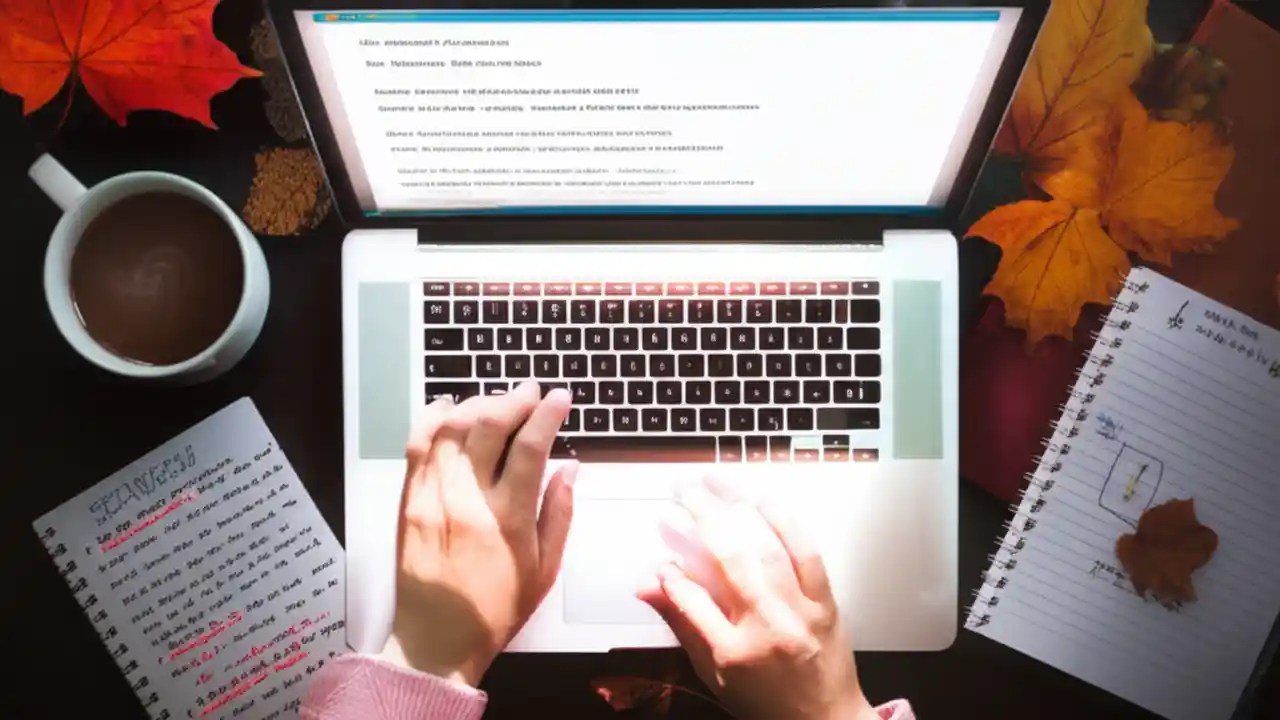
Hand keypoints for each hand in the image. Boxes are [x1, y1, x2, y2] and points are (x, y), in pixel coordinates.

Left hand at [380, 382, 576, 685]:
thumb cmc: (494, 610)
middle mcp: (467, 501)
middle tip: (530, 391)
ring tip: (497, 400)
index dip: (547, 414)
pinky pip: (417, 444)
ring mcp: (432, 497)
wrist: (436, 642)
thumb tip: (569, 468)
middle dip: (514, 398)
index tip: (559, 398)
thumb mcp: (544, 569)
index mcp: (507, 519)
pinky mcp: (408, 500)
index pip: (531, 447)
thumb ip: (559, 514)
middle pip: (489, 426)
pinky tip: (449, 407)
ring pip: (452, 427)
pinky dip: (434, 418)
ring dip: (478, 403)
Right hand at [638, 478, 876, 719]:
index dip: (671, 574)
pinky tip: (762, 499)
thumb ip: (682, 626)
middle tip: (680, 492)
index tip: (661, 560)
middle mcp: (767, 627)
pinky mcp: (825, 601)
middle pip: (729, 559)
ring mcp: (800, 611)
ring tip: (713, 482)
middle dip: (700, 516)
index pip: (692, 599)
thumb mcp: (714, 675)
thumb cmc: (766, 703)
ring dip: (736, 506)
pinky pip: (807, 551)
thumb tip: (648, 586)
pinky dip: (785, 521)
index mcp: (733, 653)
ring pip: (765, 547)